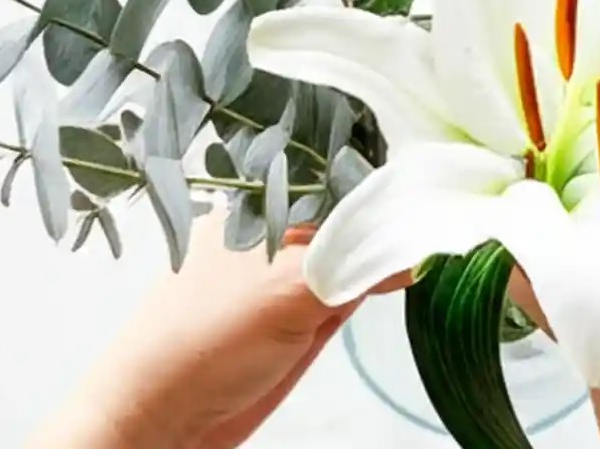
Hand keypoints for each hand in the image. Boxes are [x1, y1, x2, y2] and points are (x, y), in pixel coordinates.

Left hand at [29, 213, 409, 448]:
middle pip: (348, 217)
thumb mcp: (289, 288)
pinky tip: (401, 278)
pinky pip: (349, 290)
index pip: (334, 182)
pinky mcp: (300, 318)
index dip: (380, 187)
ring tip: (429, 238)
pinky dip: (375, 285)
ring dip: (386, 253)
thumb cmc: (203, 340)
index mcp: (257, 207)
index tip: (428, 190)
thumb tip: (413, 253)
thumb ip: (355, 264)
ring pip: (353, 254)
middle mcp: (273, 237)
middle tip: (436, 214)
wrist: (162, 418)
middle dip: (388, 219)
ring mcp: (287, 279)